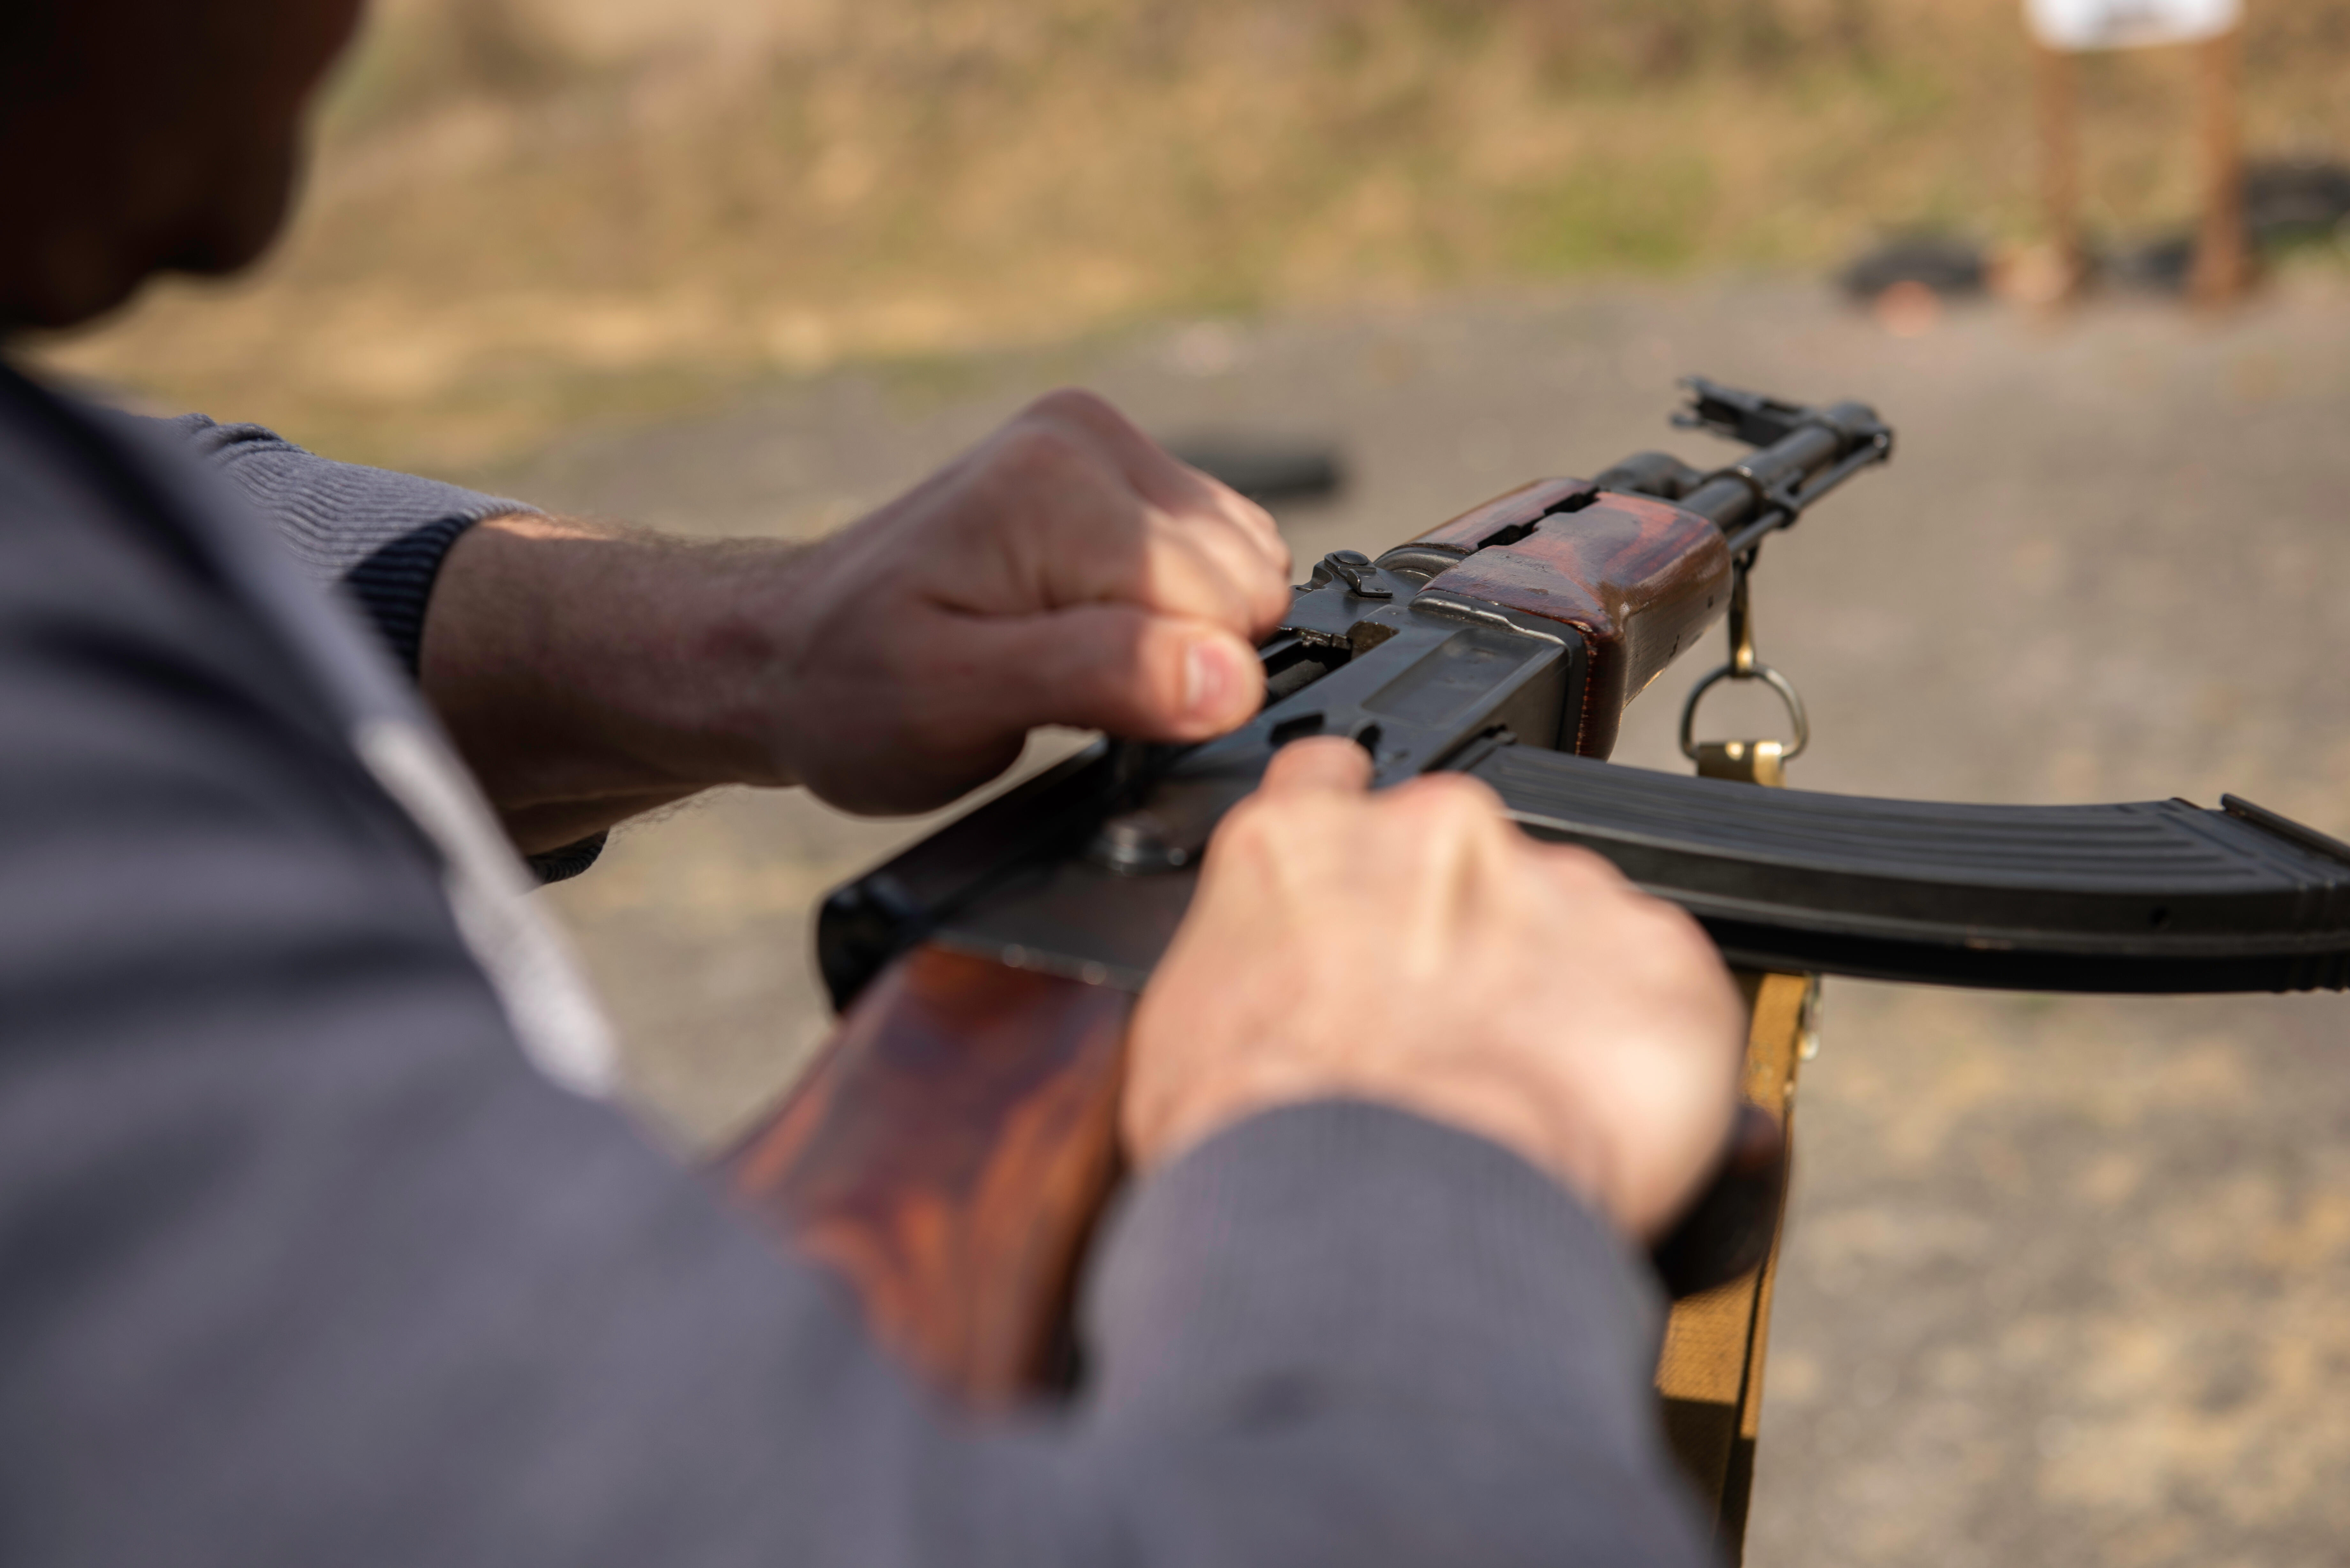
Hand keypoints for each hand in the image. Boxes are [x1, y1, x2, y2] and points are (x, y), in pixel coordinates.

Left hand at [763, 390, 1292, 810]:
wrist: (791, 650)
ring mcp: (1101, 440)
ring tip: (1064, 649)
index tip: (1082, 704)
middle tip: (1061, 678)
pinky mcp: (1112, 464)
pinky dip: (1167, 605)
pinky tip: (1080, 620)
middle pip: (1246, 581)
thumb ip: (1100, 679)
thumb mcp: (955, 707)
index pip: (1226, 606)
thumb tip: (1230, 677)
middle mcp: (1087, 436)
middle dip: (1178, 652)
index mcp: (1057, 482)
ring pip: (1243, 566)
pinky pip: (1215, 551)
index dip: (1179, 684)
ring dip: (1175, 630)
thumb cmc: (853, 690)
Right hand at [1123, 738, 1747, 1240]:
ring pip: (1573, 925)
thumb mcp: (1186, 1044)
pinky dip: (1645, 1053)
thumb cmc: (1263, 1150)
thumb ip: (1247, 980)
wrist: (1376, 1212)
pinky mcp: (1657, 952)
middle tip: (1452, 1047)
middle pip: (1466, 862)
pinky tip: (1595, 1121)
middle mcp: (1434, 833)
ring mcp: (1553, 881)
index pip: (1330, 777)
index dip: (1357, 845)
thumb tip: (1279, 1018)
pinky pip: (1665, 995)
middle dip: (1466, 939)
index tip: (1376, 894)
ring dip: (1559, 996)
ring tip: (1523, 1105)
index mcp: (1304, 845)